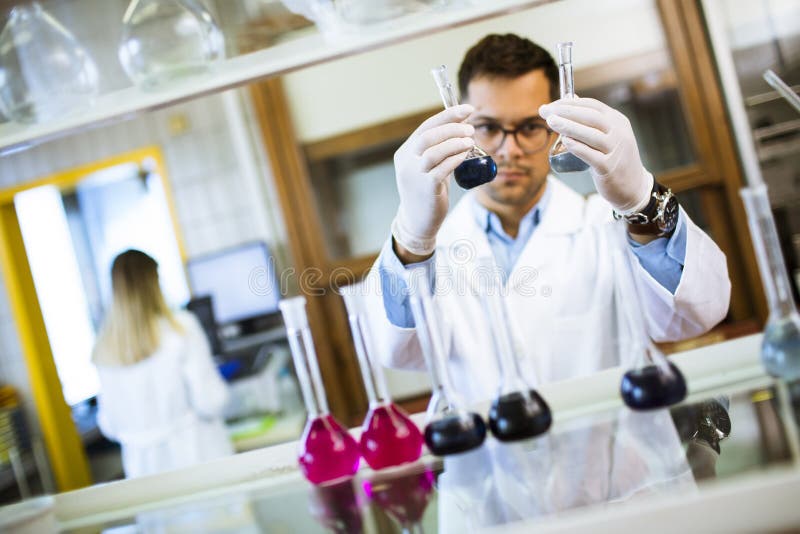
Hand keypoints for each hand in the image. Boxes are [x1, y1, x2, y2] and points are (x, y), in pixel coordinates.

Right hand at [391, 104, 475, 260]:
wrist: (418, 221)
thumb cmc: (428, 191)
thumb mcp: (430, 166)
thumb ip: (442, 147)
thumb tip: (463, 124)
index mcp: (405, 152)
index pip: (426, 127)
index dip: (448, 115)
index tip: (467, 109)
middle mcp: (406, 162)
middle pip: (427, 136)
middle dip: (451, 128)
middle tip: (471, 129)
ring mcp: (413, 175)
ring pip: (433, 152)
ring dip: (454, 143)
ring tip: (470, 141)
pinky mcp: (425, 188)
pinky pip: (441, 169)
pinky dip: (454, 159)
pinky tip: (464, 155)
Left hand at [540, 97, 652, 213]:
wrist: (633, 186)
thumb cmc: (614, 158)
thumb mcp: (609, 134)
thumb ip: (593, 120)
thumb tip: (572, 100)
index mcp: (618, 121)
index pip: (592, 105)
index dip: (569, 103)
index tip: (550, 105)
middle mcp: (619, 132)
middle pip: (590, 117)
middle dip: (565, 111)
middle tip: (544, 111)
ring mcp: (616, 150)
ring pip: (590, 134)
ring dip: (568, 126)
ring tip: (550, 121)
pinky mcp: (609, 167)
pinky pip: (591, 155)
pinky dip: (577, 147)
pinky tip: (565, 141)